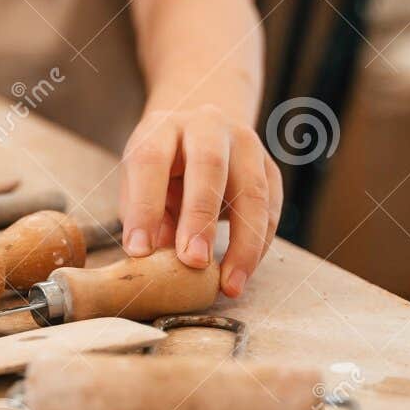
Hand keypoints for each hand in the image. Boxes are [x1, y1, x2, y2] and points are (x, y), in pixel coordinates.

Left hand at [116, 103, 281, 298]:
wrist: (200, 131)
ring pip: (252, 191)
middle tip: (193, 262)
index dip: (144, 207)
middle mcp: (206, 125)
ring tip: (229, 284)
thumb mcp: (139, 181)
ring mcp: (244, 143)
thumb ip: (142, 213)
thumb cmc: (161, 167)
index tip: (139, 251)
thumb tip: (155, 256)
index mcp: (163, 127)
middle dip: (200, 218)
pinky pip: (271, 208)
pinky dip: (259, 244)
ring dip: (243, 243)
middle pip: (208, 166)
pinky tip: (243, 272)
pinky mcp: (269, 166)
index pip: (151, 160)